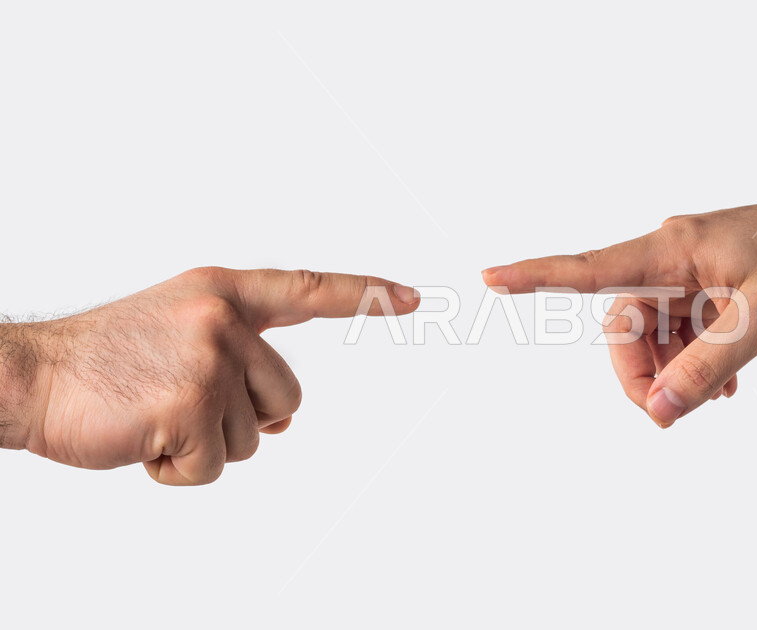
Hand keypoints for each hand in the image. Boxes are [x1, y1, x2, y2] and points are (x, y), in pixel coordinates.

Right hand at [1, 267, 419, 484]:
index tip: (412, 297)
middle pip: (288, 398)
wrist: (34, 377)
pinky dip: (178, 470)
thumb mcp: (179, 336)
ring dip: (204, 444)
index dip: (365, 295)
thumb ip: (240, 362)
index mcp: (223, 293)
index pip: (308, 289)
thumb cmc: (108, 361)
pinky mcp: (190, 405)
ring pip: (253, 438)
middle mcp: (223, 320)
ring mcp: (209, 361)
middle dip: (243, 418)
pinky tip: (142, 440)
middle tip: (178, 402)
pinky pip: (213, 467)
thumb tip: (285, 422)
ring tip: (153, 414)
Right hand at [482, 196, 756, 427]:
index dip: (537, 276)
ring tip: (716, 397)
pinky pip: (684, 327)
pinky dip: (695, 359)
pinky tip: (726, 387)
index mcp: (675, 247)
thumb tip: (656, 412)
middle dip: (642, 370)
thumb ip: (706, 369)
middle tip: (670, 413)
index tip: (490, 278)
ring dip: (674, 369)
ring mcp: (694, 267)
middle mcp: (674, 252)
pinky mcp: (714, 282)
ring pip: (656, 329)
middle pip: (627, 319)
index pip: (592, 266)